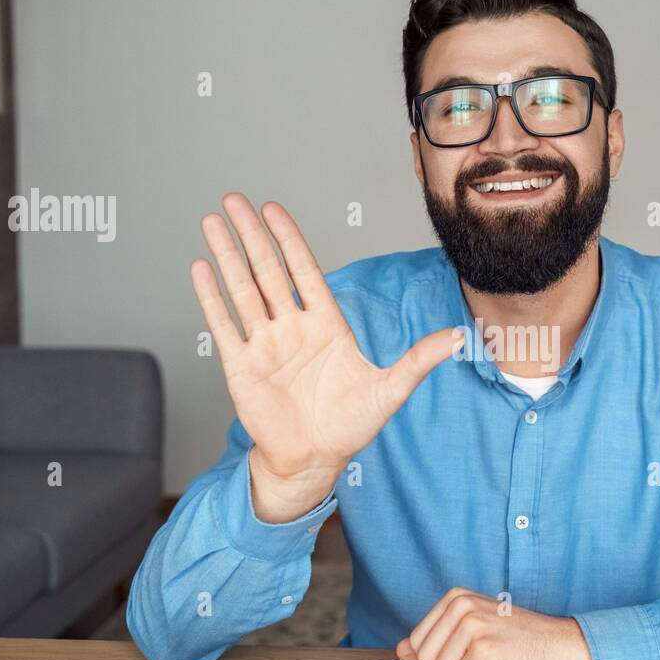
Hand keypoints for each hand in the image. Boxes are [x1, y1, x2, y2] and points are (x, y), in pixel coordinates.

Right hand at [191, 193, 463, 521]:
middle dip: (251, 235)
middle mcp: (292, 328)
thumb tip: (458, 338)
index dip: (289, 239)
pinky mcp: (242, 366)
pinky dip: (211, 298)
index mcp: (326, 325)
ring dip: (227, 256)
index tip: (273, 209)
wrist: (314, 460)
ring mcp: (265, 344)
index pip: (305, 271)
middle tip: (235, 200)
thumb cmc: (349, 426)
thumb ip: (418, 360)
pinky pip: (224, 325)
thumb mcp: (390, 390)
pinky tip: (201, 269)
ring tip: (212, 222)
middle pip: (268, 271)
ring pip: (242, 290)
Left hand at [395, 588, 594, 659]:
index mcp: (456, 597)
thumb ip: (436, 637)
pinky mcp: (483, 652)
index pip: (418, 641)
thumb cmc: (521, 640)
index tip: (470, 649)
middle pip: (426, 659)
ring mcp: (472, 628)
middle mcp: (461, 607)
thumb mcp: (474, 628)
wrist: (563, 646)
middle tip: (485, 658)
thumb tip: (401, 649)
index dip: (443, 657)